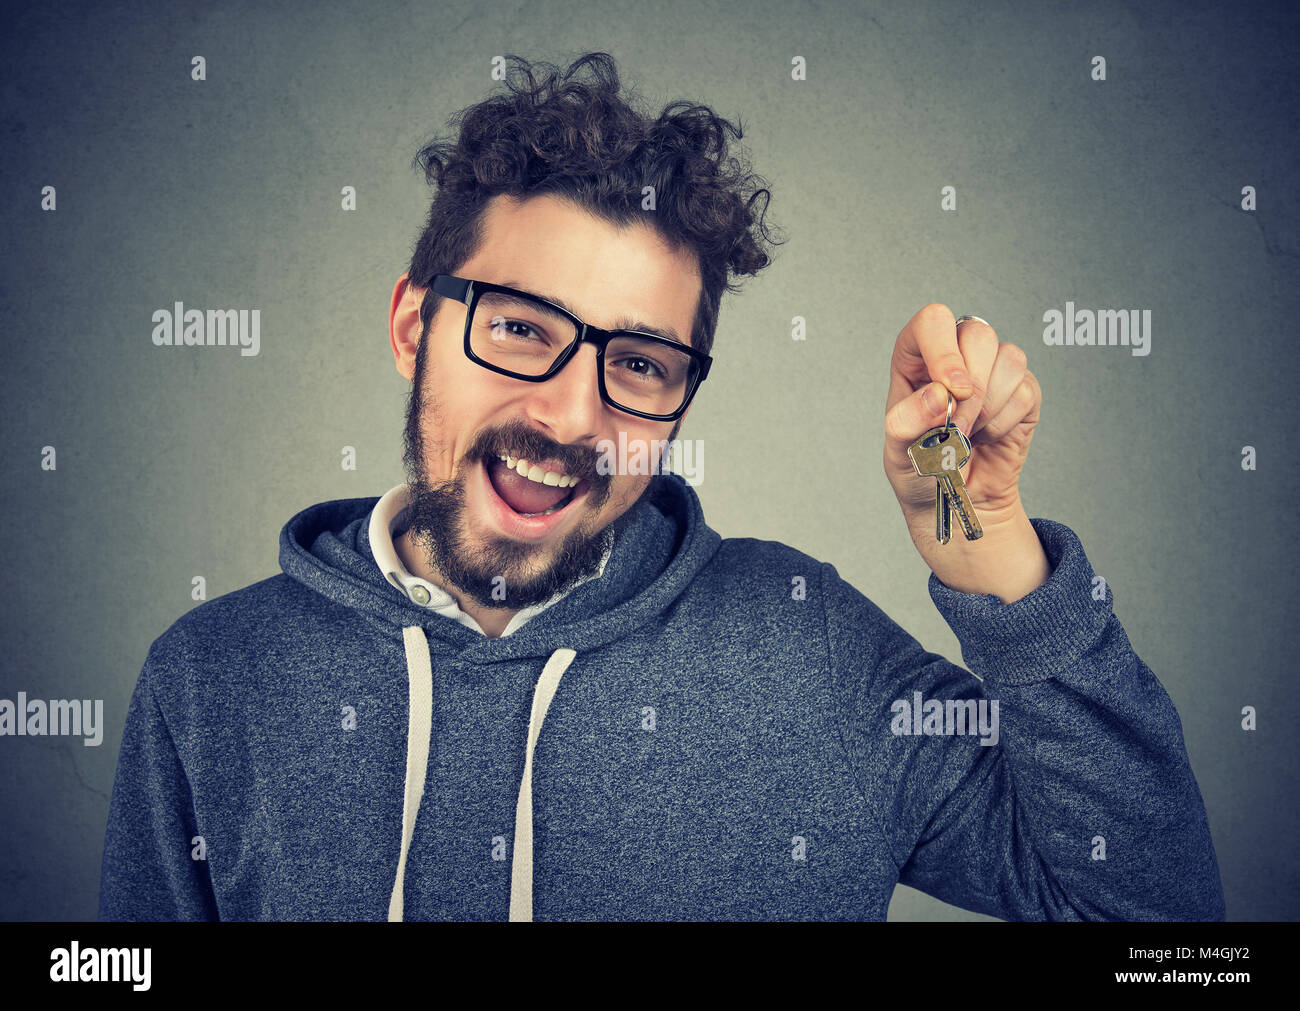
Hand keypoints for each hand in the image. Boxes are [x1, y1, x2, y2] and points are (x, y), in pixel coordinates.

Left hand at [883, 304, 1048, 600]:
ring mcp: (990, 372)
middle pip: (978, 333)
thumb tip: (936, 396)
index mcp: (916, 360)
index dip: (944, 349)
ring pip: (1009, 357)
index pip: (933, 321)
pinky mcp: (1021, 392)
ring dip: (990, 406)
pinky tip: (990, 436)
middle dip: (972, 386)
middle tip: (957, 426)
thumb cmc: (920, 474)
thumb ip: (908, 424)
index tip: (951, 389)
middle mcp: (954, 357)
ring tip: (969, 434)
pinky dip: (1006, 421)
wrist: (957, 506)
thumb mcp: (900, 455)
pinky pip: (1027, 389)